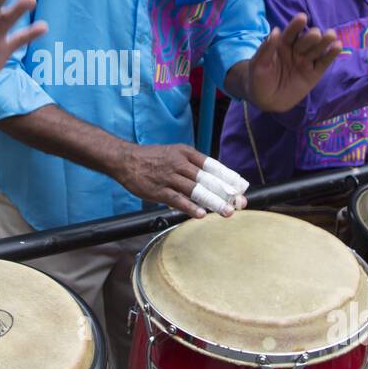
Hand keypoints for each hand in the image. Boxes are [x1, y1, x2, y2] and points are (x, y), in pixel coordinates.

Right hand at [109, 143, 248, 218]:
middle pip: (208, 179)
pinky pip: (178, 200)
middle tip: (240, 202)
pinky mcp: (158, 191)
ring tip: (227, 212)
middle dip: (226, 192)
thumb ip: (192, 166)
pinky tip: (202, 214)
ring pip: (196, 190)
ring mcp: (169, 177)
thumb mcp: (174, 154)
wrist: (125, 159)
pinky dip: (190, 207)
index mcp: (186, 153)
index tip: (242, 187)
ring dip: (214, 202)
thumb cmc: (152, 159)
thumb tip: (213, 180)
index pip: (213, 165)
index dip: (229, 176)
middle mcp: (180, 164)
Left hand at [244, 12, 342, 112]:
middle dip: (311, 36)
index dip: (296, 25)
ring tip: (331, 35)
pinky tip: (337, 46)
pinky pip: (323, 63)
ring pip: (317, 49)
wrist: (266, 100)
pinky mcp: (314, 73)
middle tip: (315, 35)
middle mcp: (296, 50)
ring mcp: (306, 61)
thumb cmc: (259, 78)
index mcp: (282, 44)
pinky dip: (331, 55)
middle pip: (306, 40)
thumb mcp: (258, 65)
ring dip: (325, 41)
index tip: (302, 18)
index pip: (290, 33)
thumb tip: (276, 30)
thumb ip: (266, 49)